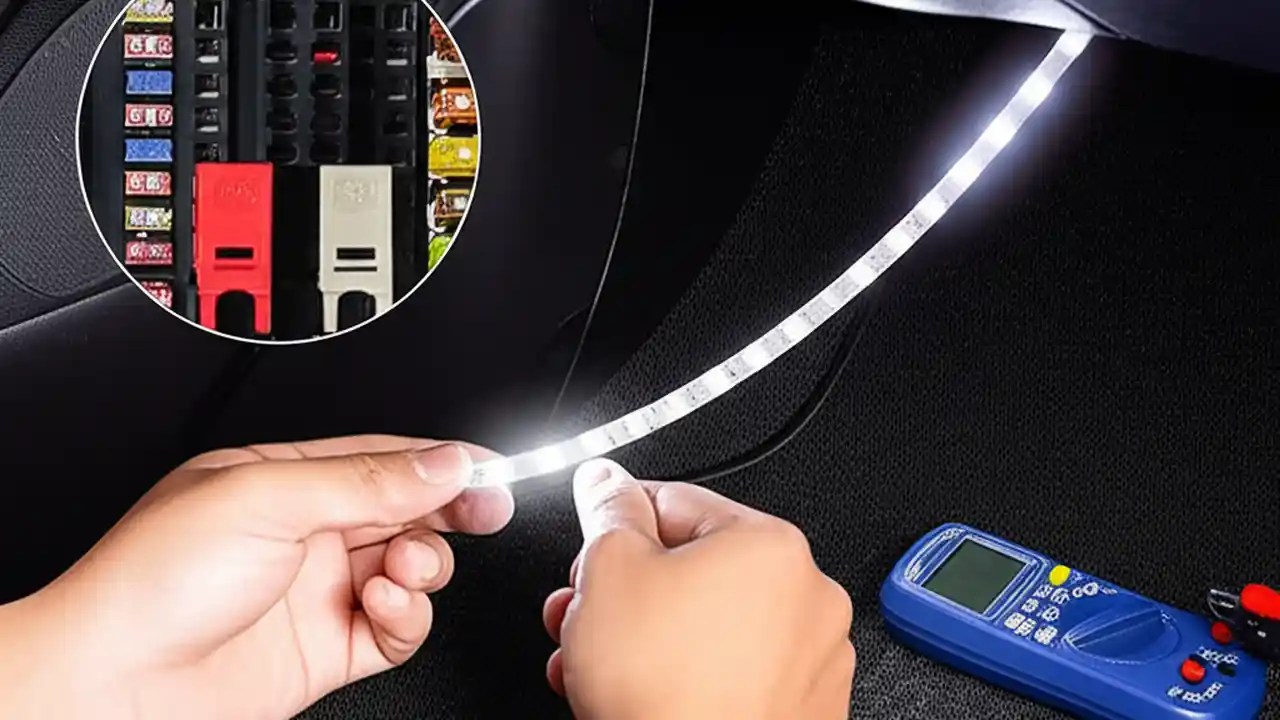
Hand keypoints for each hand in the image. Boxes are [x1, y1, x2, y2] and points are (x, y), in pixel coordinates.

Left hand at [0, 436, 513, 719]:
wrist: (111, 684)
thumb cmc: (150, 584)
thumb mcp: (267, 500)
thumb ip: (367, 481)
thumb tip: (442, 462)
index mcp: (284, 479)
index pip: (384, 458)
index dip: (442, 460)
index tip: (491, 465)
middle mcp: (304, 532)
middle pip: (406, 509)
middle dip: (451, 508)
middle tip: (486, 510)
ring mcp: (317, 591)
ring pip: (410, 567)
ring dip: (424, 565)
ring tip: (404, 569)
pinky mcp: (328, 648)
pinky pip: (397, 627)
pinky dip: (407, 617)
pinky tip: (384, 607)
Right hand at [542, 460, 854, 719]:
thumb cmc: (666, 695)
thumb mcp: (608, 572)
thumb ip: (607, 512)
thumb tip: (606, 483)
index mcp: (772, 545)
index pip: (675, 503)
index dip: (615, 526)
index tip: (589, 547)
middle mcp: (808, 598)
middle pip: (691, 571)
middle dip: (623, 593)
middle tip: (582, 613)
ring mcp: (811, 662)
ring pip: (705, 627)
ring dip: (643, 638)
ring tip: (594, 663)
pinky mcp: (800, 713)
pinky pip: (729, 675)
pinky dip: (683, 678)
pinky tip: (637, 696)